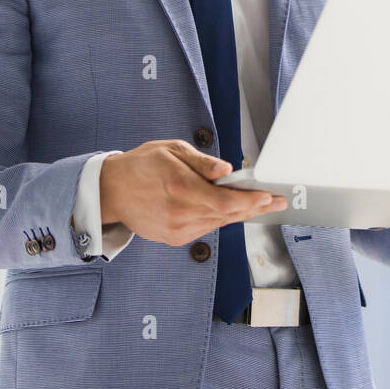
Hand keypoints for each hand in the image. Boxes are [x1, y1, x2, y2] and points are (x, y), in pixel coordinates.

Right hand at [99, 139, 287, 245]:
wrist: (111, 191)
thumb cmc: (140, 165)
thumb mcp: (170, 150)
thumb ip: (201, 161)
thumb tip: (226, 169)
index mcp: (181, 187)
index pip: (226, 201)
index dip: (252, 201)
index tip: (270, 196)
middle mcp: (180, 213)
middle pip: (228, 214)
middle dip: (256, 207)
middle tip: (278, 201)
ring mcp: (177, 230)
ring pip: (219, 223)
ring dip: (240, 214)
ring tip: (261, 205)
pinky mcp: (174, 238)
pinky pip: (206, 229)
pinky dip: (220, 219)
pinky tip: (232, 210)